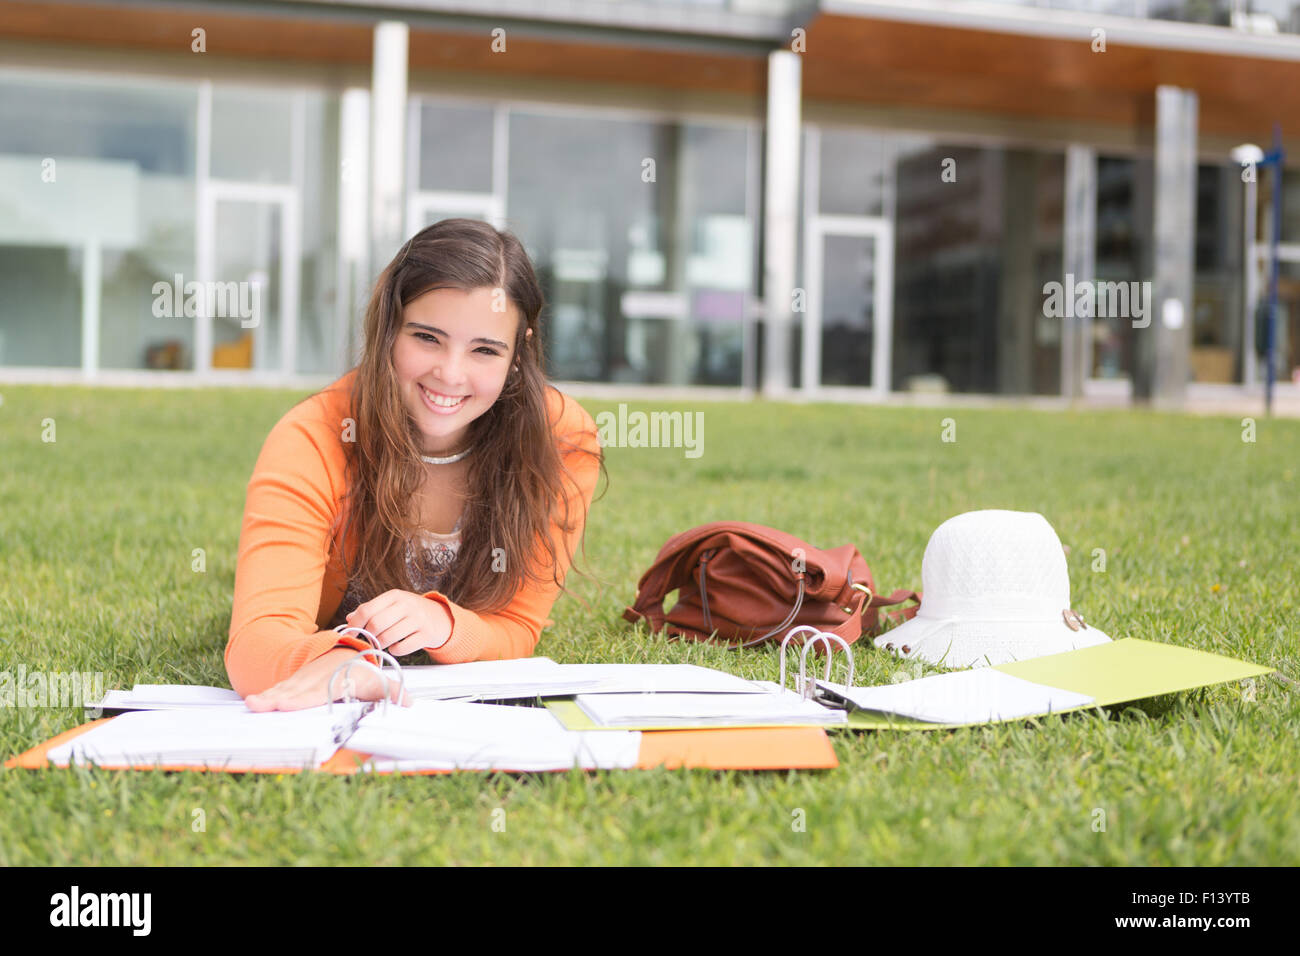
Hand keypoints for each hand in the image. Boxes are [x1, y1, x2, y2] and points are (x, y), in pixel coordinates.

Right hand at [244, 646, 410, 711]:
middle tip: (259, 706)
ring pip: (284, 691)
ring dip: (267, 698)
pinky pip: (279, 691)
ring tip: (252, 704)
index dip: (302, 699)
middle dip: (277, 700)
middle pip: (295, 693)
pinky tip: (252, 704)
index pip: (317, 692)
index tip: (288, 705)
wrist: (344, 653)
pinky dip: (266, 697)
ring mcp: (302, 682)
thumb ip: (391, 691)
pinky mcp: (294, 685)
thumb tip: (409, 702)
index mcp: (334, 681)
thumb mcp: (376, 681)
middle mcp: (315, 681)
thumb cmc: (360, 673)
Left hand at [346, 589, 452, 656]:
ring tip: (383, 643)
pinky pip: (401, 648)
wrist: (440, 618)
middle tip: (370, 641)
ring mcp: (418, 619)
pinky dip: (394, 651)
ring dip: (381, 645)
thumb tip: (349, 619)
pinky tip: (396, 647)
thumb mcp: (392, 605)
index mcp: (394, 595)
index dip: (355, 625)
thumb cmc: (410, 612)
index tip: (350, 635)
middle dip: (369, 636)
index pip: (367, 610)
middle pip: (375, 624)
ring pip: (387, 638)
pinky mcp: (426, 635)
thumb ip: (371, 610)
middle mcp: (407, 605)